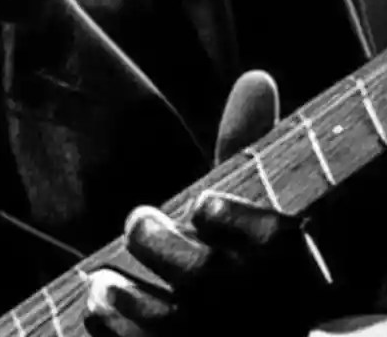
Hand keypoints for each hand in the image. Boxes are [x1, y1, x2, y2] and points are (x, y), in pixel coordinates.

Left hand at [83, 71, 333, 336]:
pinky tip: (96, 304)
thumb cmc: (241, 254)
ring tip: (103, 280)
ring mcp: (219, 336)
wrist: (243, 321)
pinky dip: (111, 326)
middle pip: (208, 279)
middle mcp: (261, 308)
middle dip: (162, 247)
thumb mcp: (248, 203)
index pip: (271, 240)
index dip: (231, 221)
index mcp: (290, 264)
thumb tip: (257, 76)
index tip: (201, 204)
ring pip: (171, 325)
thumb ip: (248, 146)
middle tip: (138, 222)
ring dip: (128, 298)